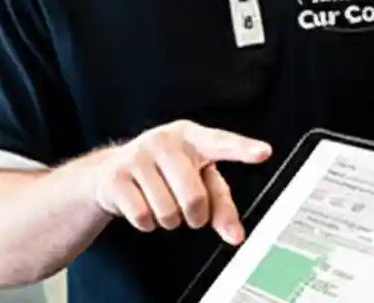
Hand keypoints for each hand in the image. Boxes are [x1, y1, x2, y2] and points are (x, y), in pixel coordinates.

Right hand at [93, 120, 271, 245]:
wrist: (110, 171)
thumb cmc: (165, 173)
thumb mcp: (195, 180)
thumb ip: (221, 205)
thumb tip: (235, 235)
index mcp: (191, 137)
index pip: (220, 143)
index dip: (242, 149)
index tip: (263, 152)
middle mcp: (164, 141)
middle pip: (194, 198)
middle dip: (194, 215)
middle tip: (189, 210)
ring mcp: (137, 156)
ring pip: (167, 213)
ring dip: (168, 220)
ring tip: (160, 202)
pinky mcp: (116, 176)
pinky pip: (143, 217)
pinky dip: (146, 222)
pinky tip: (141, 205)